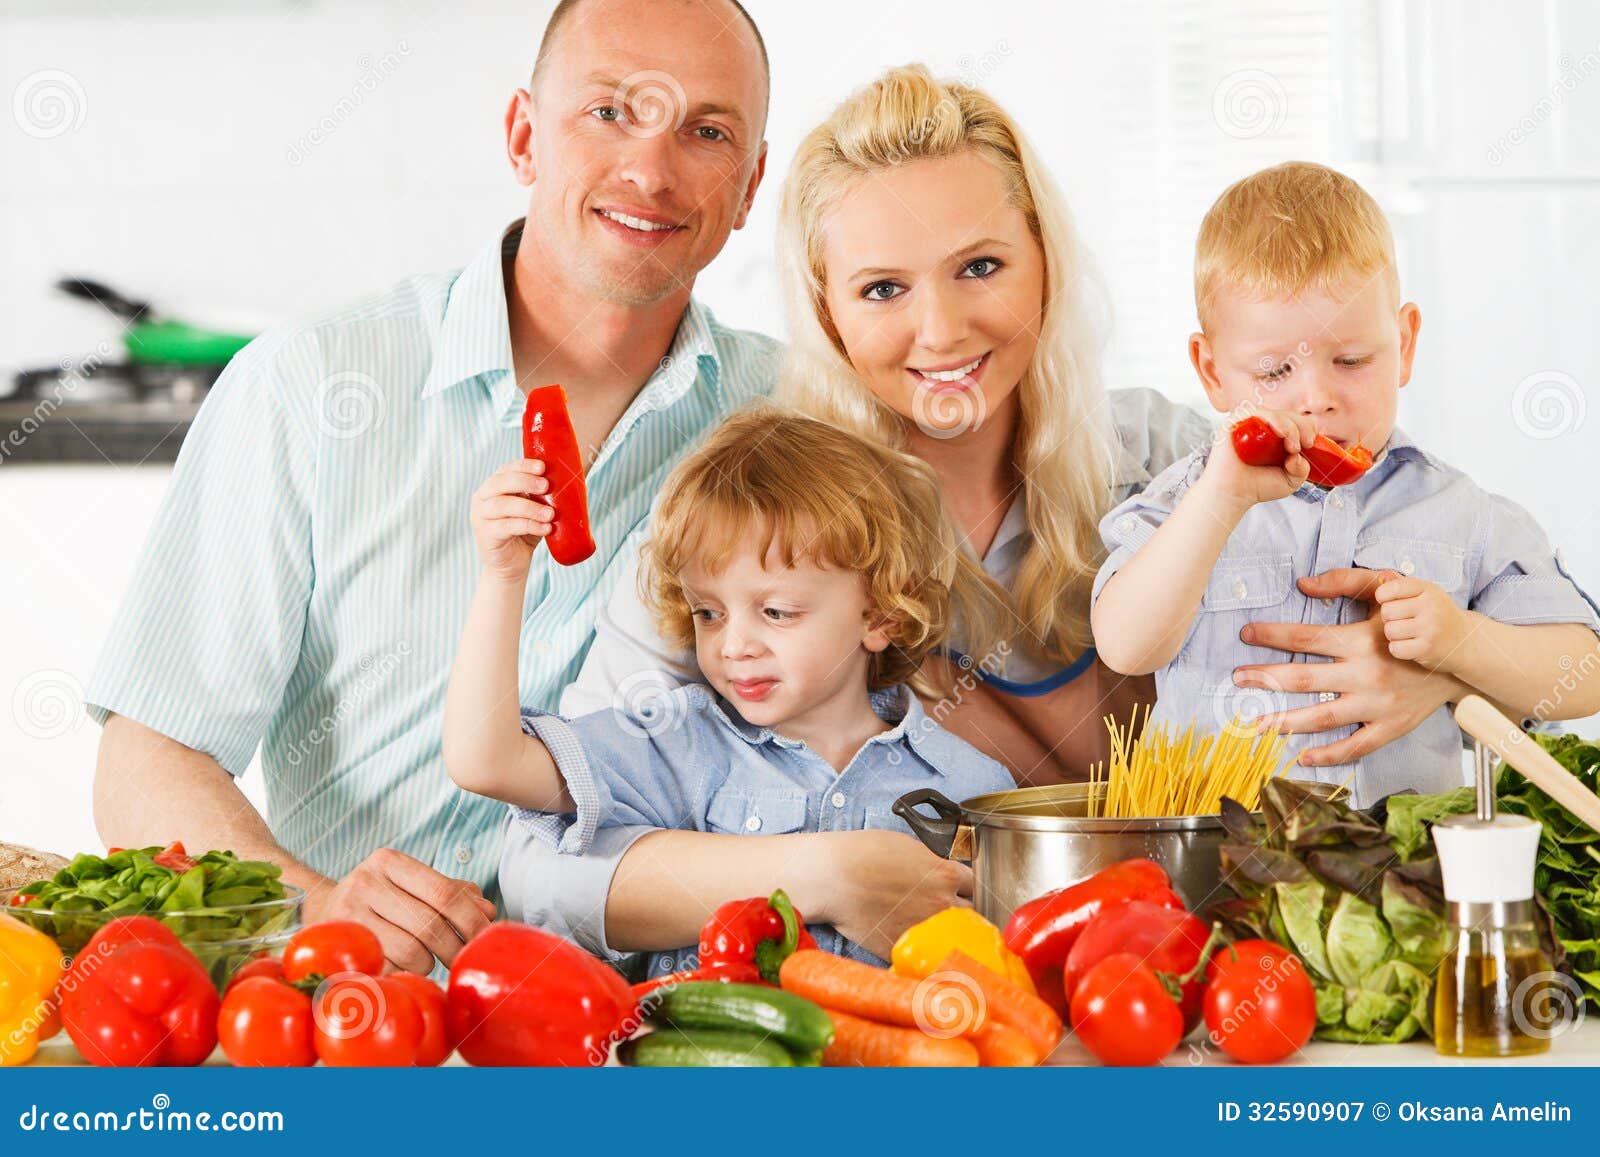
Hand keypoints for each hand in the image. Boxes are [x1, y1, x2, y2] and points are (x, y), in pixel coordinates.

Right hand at [300, 848, 498, 973]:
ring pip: (412, 951)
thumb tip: (487, 911)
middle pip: (431, 925)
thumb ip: (451, 893)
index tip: (485, 937)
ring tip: (426, 958)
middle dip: (455, 947)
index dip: (471, 919)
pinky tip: (405, 967)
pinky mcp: (341, 949)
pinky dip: (407, 974)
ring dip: (430, 963)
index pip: (444, 892)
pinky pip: (390, 969)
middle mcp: (365, 883)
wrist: (317, 913)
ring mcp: (348, 916)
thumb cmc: (377, 901)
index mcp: (389, 862)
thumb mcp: (409, 885)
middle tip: (463, 958)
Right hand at [471, 460, 551, 581]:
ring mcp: (481, 517)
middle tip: (546, 486)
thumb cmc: (525, 533)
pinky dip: (528, 525)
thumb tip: (572, 477)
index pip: (505, 470)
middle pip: (500, 483)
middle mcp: (482, 499)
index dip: (523, 466)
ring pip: (502, 505)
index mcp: (493, 487)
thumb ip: (542, 495)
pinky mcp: (486, 535)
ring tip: (550, 514)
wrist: (511, 565)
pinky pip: (507, 526)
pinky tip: (545, 528)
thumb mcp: (534, 509)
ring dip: (529, 507)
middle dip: (525, 481)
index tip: (542, 467)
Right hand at [816, 830, 973, 960]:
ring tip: (938, 932)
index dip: (969, 887)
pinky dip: (921, 950)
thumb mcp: (908, 846)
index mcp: (944, 875)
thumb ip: (933, 864)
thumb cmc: (861, 854)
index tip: (964, 890)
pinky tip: (915, 945)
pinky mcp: (904, 949)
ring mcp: (924, 930)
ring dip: (948, 935)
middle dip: (965, 912)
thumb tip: (940, 874)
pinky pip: (923, 954)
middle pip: (972, 913)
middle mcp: (941, 904)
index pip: (976, 884)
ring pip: (952, 938)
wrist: (830, 878)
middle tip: (953, 912)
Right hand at [1200, 408, 1315, 507]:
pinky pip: (1254, 412)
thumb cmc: (1256, 487)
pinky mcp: (1234, 423)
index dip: (1307, 428)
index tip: (1311, 443)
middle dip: (1301, 427)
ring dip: (1289, 425)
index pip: (1296, 422)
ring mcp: (1248, 425)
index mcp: (1276, 438)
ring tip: (1292, 443)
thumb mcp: (1290, 480)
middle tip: (1304, 445)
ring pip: (1274, 413)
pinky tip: (1278, 432)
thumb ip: (1302, 469)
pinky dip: (1270, 419)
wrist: (1232, 494)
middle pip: (1288, 415)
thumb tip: (1298, 457)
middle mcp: (1263, 429)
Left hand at [1233, 567, 1465, 766]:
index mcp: (1360, 641)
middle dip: (1266, 677)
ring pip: (1322, 717)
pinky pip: (1354, 746)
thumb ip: (1346, 582)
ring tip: (1256, 724)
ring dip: (1285, 722)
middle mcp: (1365, 674)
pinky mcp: (1389, 727)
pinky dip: (1328, 755)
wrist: (1457, 659)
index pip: (1305, 639)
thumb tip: (1303, 583)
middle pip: (1304, 679)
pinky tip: (1302, 757)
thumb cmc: (1415, 622)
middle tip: (1238, 677)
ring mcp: (1376, 704)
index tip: (1246, 634)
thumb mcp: (1386, 595)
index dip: (1272, 636)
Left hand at [1375, 574, 1470, 670]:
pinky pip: (1395, 648)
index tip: (1390, 602)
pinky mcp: (1428, 648)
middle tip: (1402, 621)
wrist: (1465, 640)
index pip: (1391, 588)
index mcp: (1428, 590)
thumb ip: (1401, 584)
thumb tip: (1382, 575)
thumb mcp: (1424, 593)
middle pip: (1387, 611)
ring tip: (1407, 633)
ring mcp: (1431, 628)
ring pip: (1390, 631)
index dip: (1383, 596)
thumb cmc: (1437, 614)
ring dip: (1393, 635)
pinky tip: (1410, 645)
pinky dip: (1399, 649)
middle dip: (1389, 618)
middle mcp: (1431, 607)